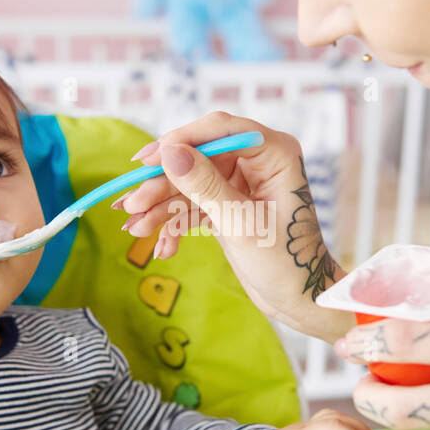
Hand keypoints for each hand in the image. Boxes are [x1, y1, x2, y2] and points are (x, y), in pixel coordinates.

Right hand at [115, 111, 353, 342]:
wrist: (298, 299)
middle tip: (130, 205)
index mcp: (274, 153)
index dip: (180, 141)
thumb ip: (205, 186)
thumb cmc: (285, 262)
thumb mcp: (241, 224)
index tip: (146, 161)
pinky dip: (176, 223)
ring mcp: (240, 182)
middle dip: (162, 183)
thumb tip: (170, 153)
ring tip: (137, 230)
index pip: (219, 130)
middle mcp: (257, 161)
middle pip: (197, 157)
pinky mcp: (226, 203)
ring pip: (189, 182)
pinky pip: (192, 203)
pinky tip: (163, 246)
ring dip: (162, 206)